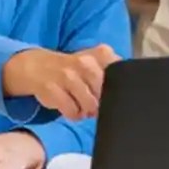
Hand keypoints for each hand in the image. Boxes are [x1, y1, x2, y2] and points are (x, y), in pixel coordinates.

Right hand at [1, 44, 119, 119]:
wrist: (37, 66)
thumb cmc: (73, 69)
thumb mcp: (96, 62)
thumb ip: (115, 72)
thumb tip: (132, 92)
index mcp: (100, 54)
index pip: (121, 76)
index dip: (120, 91)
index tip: (113, 94)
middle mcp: (85, 63)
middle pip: (106, 95)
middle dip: (102, 104)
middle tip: (95, 103)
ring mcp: (67, 75)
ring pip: (90, 106)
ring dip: (87, 111)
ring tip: (82, 106)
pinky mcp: (52, 89)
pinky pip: (72, 112)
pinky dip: (74, 114)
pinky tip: (71, 108)